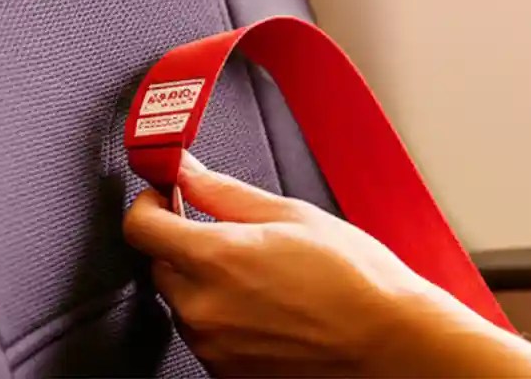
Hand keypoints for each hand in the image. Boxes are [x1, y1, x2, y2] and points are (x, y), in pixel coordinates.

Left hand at [122, 152, 438, 376]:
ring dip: (209, 285)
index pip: (141, 227)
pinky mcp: (226, 373)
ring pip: (186, 303)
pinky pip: (209, 335)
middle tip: (234, 236)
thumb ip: (226, 192)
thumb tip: (187, 171)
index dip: (150, 204)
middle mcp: (204, 308)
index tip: (164, 197)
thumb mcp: (294, 216)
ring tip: (268, 279)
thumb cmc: (357, 282)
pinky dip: (228, 319)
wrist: (390, 345)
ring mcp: (213, 347)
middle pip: (161, 266)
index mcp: (216, 258)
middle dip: (185, 245)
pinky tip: (271, 309)